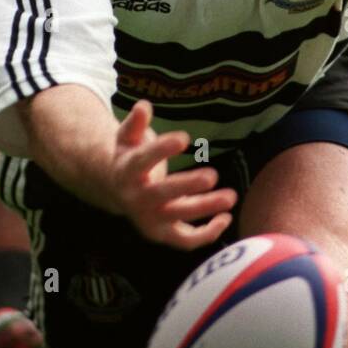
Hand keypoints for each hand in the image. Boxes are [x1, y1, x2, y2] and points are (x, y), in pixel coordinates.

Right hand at [111, 101, 236, 249]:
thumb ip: (135, 123)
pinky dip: (207, 234)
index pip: (143, 161)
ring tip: (231, 196)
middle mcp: (136, 199)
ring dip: (205, 209)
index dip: (162, 150)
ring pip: (178, 218)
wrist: (116, 191)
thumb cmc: (129, 158)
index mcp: (126, 172)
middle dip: (188, 186)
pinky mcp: (162, 234)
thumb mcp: (127, 138)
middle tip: (213, 175)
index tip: (184, 138)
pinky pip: (185, 240)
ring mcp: (149, 219)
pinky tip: (226, 218)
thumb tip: (143, 106)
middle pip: (162, 194)